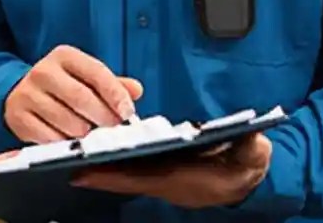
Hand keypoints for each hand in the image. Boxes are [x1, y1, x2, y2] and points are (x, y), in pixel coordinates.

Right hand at [5, 45, 143, 142]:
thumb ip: (112, 84)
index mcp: (64, 56)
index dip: (115, 94)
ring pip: (66, 121)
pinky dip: (64, 142)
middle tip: (113, 127)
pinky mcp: (18, 117)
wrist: (21, 94)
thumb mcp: (86, 78)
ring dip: (84, 133)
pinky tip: (69, 139)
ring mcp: (28, 93)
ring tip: (89, 132)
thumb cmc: (62, 87)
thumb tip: (136, 90)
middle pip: (81, 98)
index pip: (95, 72)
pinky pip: (49, 137)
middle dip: (103, 116)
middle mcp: (43, 71)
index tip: (128, 112)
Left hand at [71, 132, 272, 208]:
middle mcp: (174, 185)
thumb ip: (252, 146)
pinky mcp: (169, 177)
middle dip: (100, 173)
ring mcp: (170, 183)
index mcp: (189, 181)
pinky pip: (138, 173)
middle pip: (129, 179)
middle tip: (68, 163)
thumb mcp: (255, 153)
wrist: (252, 181)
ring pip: (131, 177)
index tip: (82, 172)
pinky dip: (119, 167)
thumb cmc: (249, 165)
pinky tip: (104, 157)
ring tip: (79, 158)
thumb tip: (251, 136)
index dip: (113, 176)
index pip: (144, 178)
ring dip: (107, 170)